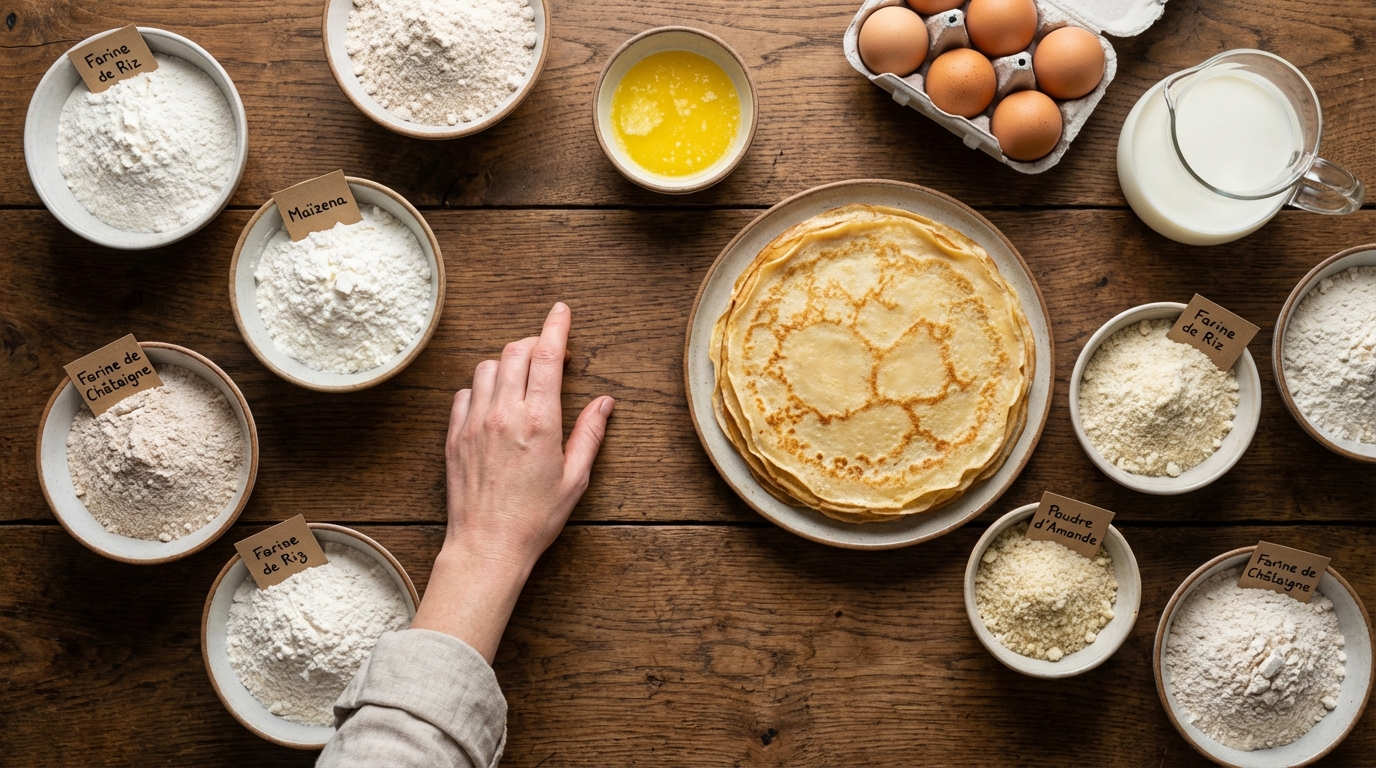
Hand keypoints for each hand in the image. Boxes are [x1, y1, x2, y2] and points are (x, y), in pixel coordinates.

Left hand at [411, 302, 613, 660]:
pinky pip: (465, 393)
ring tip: (522, 382)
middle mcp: (504, 414)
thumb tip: (605, 402)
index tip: (561, 311)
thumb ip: (590, 433)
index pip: (546, 356)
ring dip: (507, 364)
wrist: (487, 546)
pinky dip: (482, 388)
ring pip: (487, 367)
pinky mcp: (454, 436)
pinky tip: (494, 405)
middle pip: (515, 351)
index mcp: (539, 421)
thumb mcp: (575, 478)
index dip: (555, 327)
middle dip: (534, 343)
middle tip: (549, 356)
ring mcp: (474, 423)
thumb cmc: (535, 518)